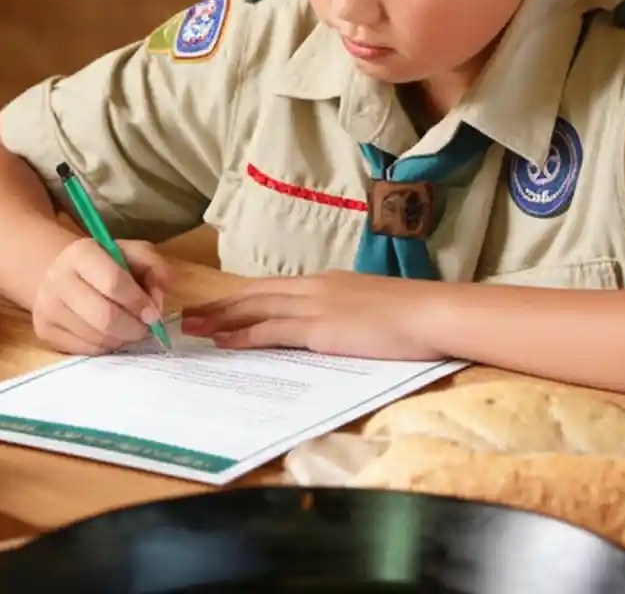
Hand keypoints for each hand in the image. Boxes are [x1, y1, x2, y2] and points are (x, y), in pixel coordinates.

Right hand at [32, 238, 175, 355]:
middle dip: (134, 328)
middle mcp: (57, 279)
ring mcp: (47, 307)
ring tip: (128, 328)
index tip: (153, 313)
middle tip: (145, 328)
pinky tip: (110, 333)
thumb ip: (154, 265)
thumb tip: (169, 283)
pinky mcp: (44, 330)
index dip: (139, 302)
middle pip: (105, 317)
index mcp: (81, 253)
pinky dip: (106, 346)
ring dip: (122, 339)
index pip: (114, 282)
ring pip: (97, 338)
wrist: (59, 273)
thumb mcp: (130, 254)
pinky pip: (86, 350)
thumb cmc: (103, 264)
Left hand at [180, 271, 441, 360]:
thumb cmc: (415, 316)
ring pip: (255, 309)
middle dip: (220, 305)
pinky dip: (243, 335)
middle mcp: (315, 288)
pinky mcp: (319, 328)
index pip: (273, 288)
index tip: (218, 306)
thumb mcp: (373, 310)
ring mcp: (316, 306)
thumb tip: (336, 329)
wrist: (434, 313)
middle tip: (190, 315)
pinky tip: (223, 342)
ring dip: (221, 319)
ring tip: (192, 328)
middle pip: (255, 294)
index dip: (242, 297)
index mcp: (328, 283)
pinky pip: (271, 330)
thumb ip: (348, 315)